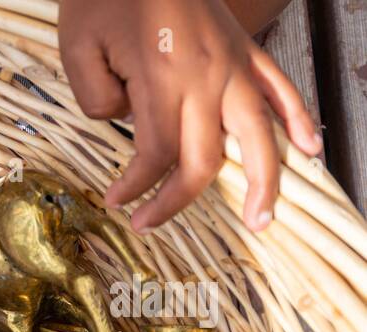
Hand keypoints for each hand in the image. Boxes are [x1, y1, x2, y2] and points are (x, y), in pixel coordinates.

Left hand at [59, 0, 321, 232]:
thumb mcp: (78, 49)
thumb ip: (97, 100)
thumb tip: (126, 125)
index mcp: (163, 79)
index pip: (156, 155)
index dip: (135, 187)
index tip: (115, 201)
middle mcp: (207, 77)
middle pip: (204, 158)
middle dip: (177, 201)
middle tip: (148, 225)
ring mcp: (234, 63)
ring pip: (259, 134)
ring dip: (264, 181)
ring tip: (262, 220)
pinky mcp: (246, 49)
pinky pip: (281, 88)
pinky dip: (300, 119)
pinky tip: (310, 150)